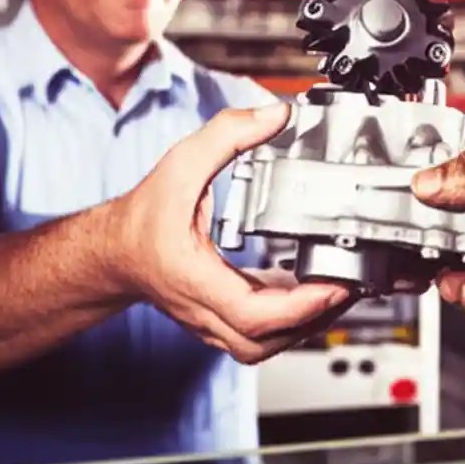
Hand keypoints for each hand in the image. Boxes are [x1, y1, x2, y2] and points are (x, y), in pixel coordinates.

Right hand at [108, 103, 352, 363]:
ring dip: (305, 326)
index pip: (251, 314)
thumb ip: (227, 134)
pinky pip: (260, 337)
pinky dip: (291, 322)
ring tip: (337, 291)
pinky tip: (311, 292)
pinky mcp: (219, 321)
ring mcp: (210, 322)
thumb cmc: (143, 216)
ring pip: (263, 347)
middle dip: (315, 318)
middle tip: (349, 285)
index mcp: (193, 278)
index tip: (333, 286)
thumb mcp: (181, 164)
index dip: (299, 307)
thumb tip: (275, 116)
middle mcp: (202, 310)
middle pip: (265, 341)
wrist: (115, 250)